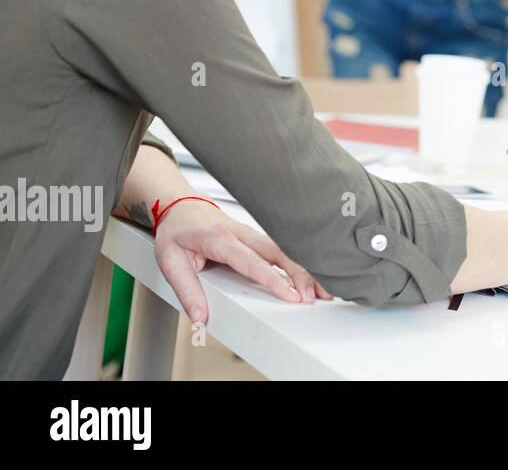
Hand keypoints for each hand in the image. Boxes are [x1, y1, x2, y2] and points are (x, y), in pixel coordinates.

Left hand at [153, 198, 331, 323]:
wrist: (180, 205)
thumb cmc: (176, 231)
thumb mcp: (169, 261)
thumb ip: (186, 290)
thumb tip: (200, 317)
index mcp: (221, 239)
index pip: (252, 262)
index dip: (274, 280)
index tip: (291, 296)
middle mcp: (242, 234)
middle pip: (279, 254)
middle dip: (302, 275)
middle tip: (317, 296)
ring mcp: (252, 233)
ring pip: (285, 251)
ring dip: (305, 270)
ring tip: (323, 290)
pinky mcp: (257, 238)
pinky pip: (282, 250)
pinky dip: (299, 263)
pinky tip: (311, 276)